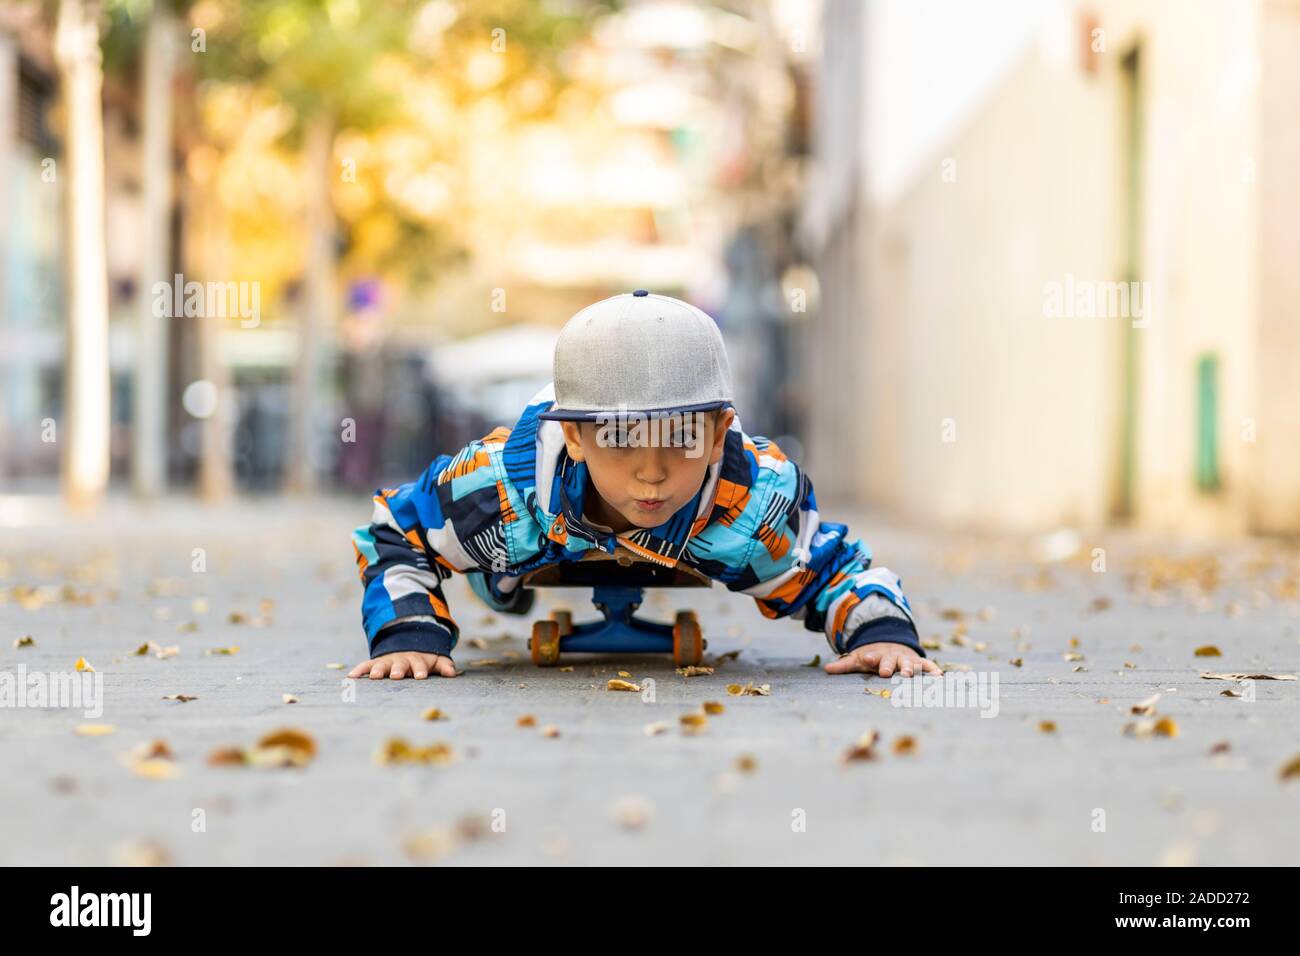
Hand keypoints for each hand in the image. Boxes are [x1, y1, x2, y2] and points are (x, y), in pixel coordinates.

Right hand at [348, 651, 458, 679]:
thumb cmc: (424, 660)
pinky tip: (351, 677)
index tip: (421, 676)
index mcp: (418, 661)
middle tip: (396, 675)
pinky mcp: (376, 663)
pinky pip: (366, 665)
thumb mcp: (436, 660)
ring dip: (378, 670)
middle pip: (400, 665)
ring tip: (374, 677)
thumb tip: (453, 673)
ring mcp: (388, 661)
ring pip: (382, 665)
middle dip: (398, 670)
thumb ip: (445, 666)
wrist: (408, 645)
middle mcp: (402, 661)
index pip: (420, 665)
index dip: (420, 670)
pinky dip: (359, 670)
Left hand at [824, 642, 942, 677]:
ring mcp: (906, 659)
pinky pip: (926, 666)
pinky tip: (939, 676)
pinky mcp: (918, 662)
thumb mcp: (858, 660)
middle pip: (891, 661)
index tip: (867, 658)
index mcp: (877, 656)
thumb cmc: (873, 658)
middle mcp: (892, 657)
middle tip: (889, 672)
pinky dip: (933, 670)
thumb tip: (826, 668)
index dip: (870, 658)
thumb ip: (844, 665)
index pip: (872, 657)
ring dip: (911, 668)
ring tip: (911, 674)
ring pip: (909, 663)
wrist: (891, 644)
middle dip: (890, 666)